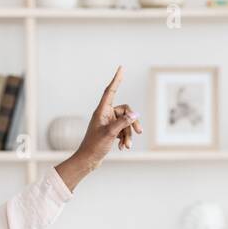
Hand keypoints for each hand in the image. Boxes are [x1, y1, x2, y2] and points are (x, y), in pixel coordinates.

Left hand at [54, 66, 141, 190]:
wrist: (88, 160)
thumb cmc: (94, 146)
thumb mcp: (110, 133)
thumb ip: (123, 122)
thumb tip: (135, 114)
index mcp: (101, 111)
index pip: (111, 91)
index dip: (117, 79)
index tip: (121, 68)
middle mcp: (105, 114)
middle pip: (125, 111)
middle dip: (132, 122)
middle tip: (139, 132)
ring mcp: (108, 122)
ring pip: (126, 122)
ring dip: (128, 134)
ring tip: (127, 146)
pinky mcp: (110, 131)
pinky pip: (123, 130)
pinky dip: (125, 138)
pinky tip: (123, 147)